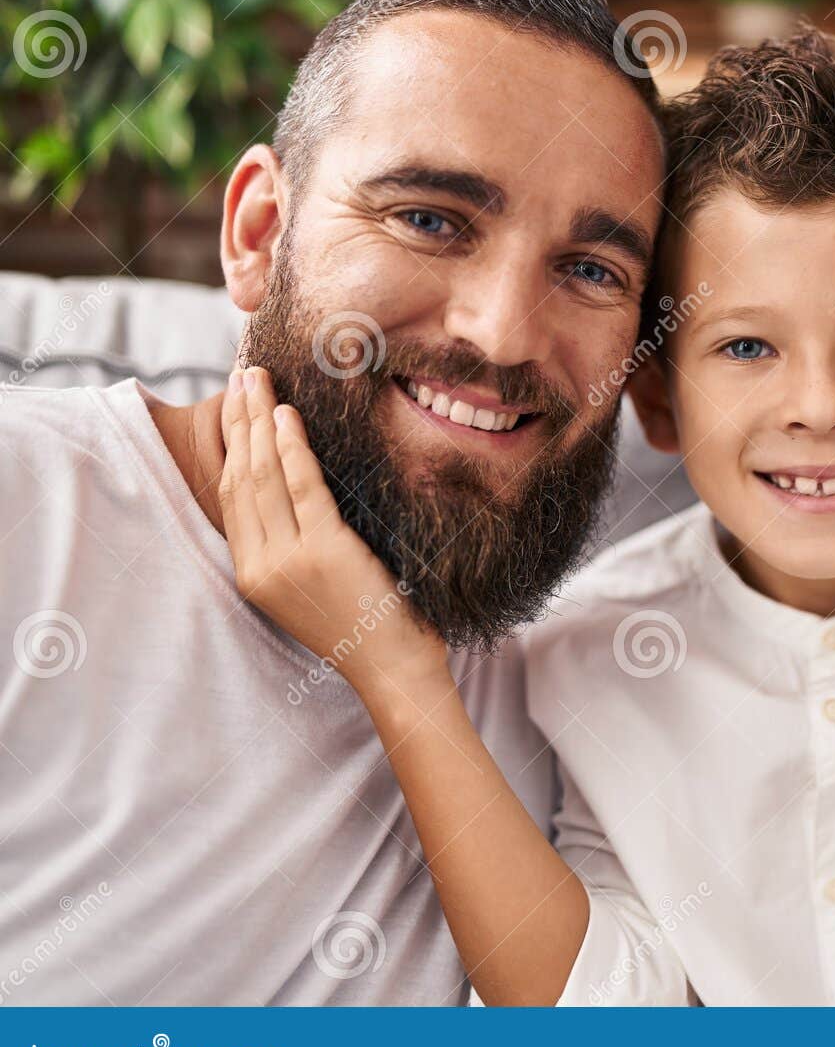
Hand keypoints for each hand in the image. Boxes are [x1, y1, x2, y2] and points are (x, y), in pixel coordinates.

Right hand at [219, 366, 445, 687]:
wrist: (393, 671)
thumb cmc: (366, 626)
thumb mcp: (312, 586)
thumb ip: (293, 544)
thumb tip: (295, 488)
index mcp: (253, 574)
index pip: (231, 496)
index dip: (230, 446)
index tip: (234, 406)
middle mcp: (261, 566)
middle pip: (240, 477)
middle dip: (239, 421)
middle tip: (242, 375)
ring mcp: (289, 560)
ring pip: (264, 476)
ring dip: (259, 422)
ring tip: (258, 381)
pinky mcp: (323, 552)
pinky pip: (303, 488)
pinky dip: (293, 448)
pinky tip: (289, 416)